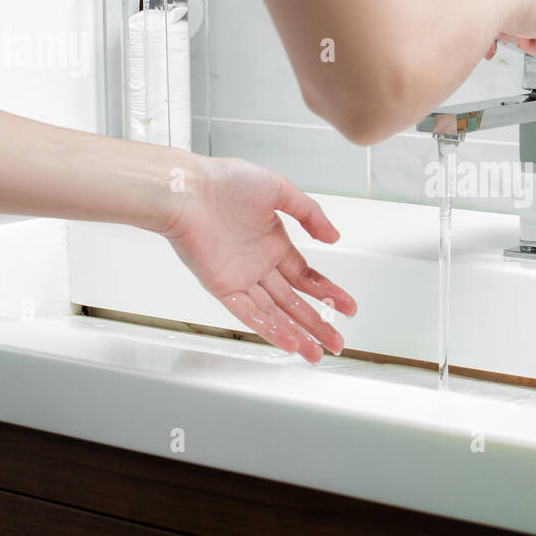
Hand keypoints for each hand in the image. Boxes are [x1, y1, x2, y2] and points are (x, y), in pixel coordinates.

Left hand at [159, 157, 356, 362]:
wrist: (187, 189)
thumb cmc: (224, 182)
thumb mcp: (279, 189)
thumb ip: (310, 213)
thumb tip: (334, 236)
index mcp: (273, 244)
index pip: (306, 277)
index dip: (329, 293)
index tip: (348, 307)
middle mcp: (258, 265)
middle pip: (294, 302)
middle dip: (318, 323)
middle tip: (337, 342)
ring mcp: (241, 278)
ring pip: (275, 313)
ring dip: (297, 334)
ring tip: (317, 353)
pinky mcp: (222, 286)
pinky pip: (248, 313)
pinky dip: (269, 329)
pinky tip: (289, 342)